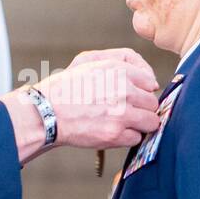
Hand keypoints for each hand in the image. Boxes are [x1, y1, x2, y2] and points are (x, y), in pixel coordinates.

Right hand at [0, 48, 159, 163]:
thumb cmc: (67, 87)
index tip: (132, 96)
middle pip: (152, 103)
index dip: (142, 90)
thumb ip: (122, 60)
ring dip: (139, 124)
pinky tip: (113, 131)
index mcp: (117, 69)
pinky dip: (127, 137)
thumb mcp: (89, 60)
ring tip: (123, 122)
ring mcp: (121, 114)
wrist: (47, 112)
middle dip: (142, 108)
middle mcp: (123, 90)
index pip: (150, 81)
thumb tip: (151, 81)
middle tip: (126, 110)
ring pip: (150, 121)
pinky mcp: (115, 134)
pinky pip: (137, 138)